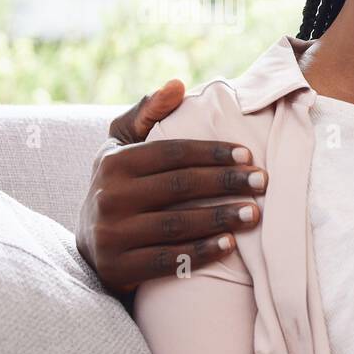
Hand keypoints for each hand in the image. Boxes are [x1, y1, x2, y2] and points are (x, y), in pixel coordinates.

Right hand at [76, 80, 266, 292]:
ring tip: (254, 212)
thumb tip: (177, 84)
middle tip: (262, 182)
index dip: (212, 153)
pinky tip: (230, 244)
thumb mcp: (123, 146)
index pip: (172, 153)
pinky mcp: (119, 268)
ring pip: (177, 225)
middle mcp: (109, 197)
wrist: (91, 245)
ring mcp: (112, 235)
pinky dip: (202, 252)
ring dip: (220, 218)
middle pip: (179, 186)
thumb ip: (148, 113)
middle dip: (226, 182)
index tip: (249, 155)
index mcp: (114, 162)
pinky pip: (169, 261)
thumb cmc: (120, 185)